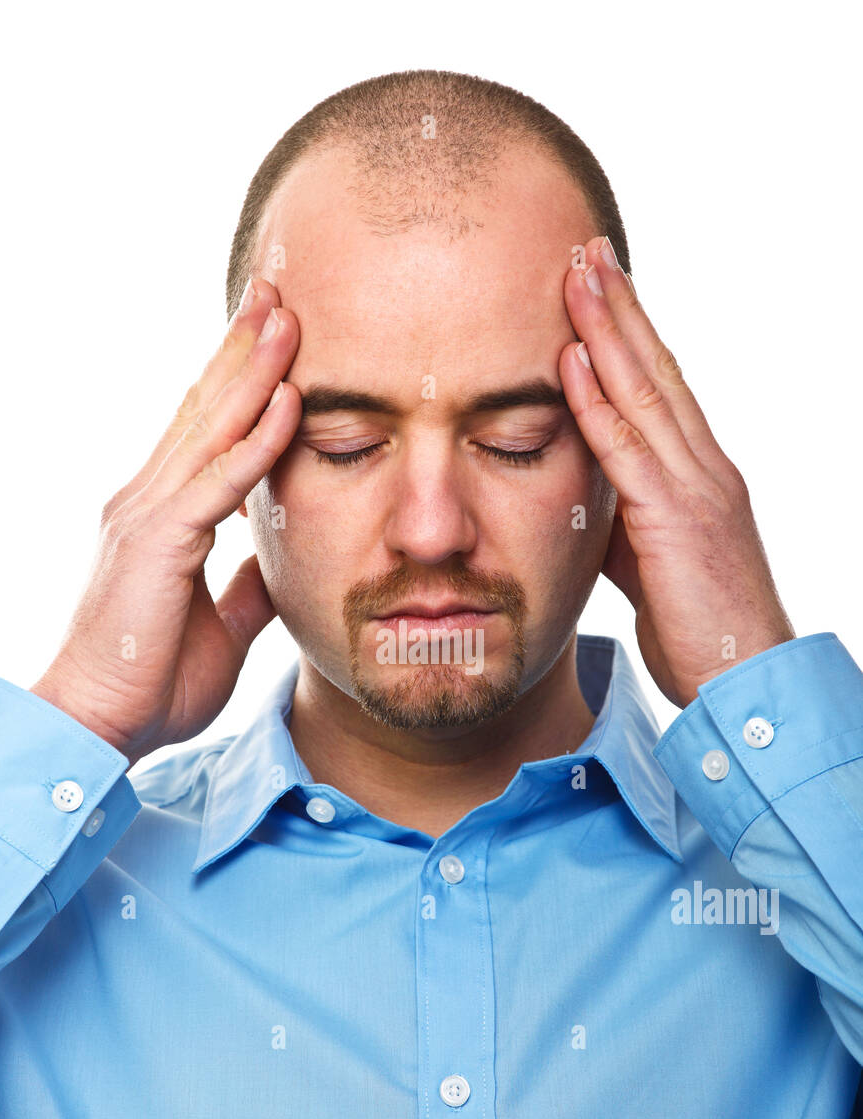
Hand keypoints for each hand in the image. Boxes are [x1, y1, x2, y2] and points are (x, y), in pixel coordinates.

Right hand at [30, 278, 301, 765]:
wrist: (97, 726)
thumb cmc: (148, 682)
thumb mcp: (219, 627)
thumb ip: (243, 588)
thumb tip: (272, 564)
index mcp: (160, 515)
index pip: (203, 431)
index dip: (238, 381)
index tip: (274, 337)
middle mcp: (147, 499)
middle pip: (202, 408)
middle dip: (243, 349)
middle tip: (279, 293)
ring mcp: (147, 515)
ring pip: (209, 428)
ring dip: (254, 372)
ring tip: (288, 317)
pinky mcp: (157, 544)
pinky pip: (218, 484)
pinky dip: (255, 443)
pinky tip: (288, 404)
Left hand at [558, 237, 794, 708]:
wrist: (742, 676)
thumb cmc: (699, 627)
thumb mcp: (649, 562)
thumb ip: (621, 518)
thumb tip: (584, 491)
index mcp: (700, 474)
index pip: (662, 387)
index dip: (629, 333)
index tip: (600, 285)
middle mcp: (703, 467)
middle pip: (657, 369)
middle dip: (620, 306)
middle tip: (587, 248)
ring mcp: (695, 487)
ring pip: (644, 391)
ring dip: (606, 329)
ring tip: (577, 273)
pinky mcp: (676, 520)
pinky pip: (628, 449)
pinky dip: (597, 400)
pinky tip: (571, 358)